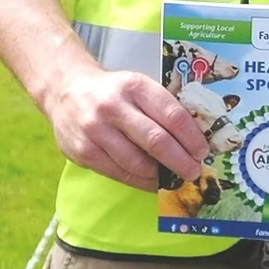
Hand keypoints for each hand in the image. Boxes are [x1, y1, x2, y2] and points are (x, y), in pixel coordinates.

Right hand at [42, 67, 208, 190]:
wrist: (66, 90)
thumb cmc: (113, 91)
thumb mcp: (139, 87)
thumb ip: (162, 107)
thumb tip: (193, 140)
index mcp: (135, 86)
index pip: (172, 115)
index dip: (191, 138)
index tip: (202, 152)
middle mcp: (113, 107)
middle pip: (156, 141)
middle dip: (180, 161)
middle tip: (193, 172)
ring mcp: (95, 130)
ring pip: (136, 162)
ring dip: (160, 175)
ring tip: (173, 179)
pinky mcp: (82, 152)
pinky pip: (118, 173)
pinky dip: (139, 181)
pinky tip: (151, 181)